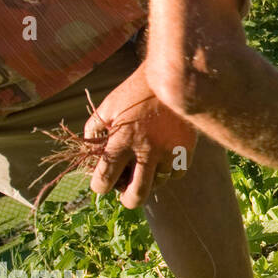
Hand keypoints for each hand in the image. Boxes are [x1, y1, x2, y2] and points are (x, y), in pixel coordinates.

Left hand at [85, 65, 198, 209]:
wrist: (171, 78)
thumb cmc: (134, 92)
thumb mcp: (107, 108)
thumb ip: (94, 131)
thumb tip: (91, 152)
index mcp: (122, 141)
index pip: (105, 179)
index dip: (99, 186)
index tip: (102, 184)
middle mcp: (147, 150)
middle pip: (136, 195)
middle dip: (127, 200)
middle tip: (125, 195)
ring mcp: (169, 151)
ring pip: (158, 183)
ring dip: (149, 180)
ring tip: (145, 169)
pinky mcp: (186, 148)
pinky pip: (177, 173)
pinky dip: (168, 171)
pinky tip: (162, 161)